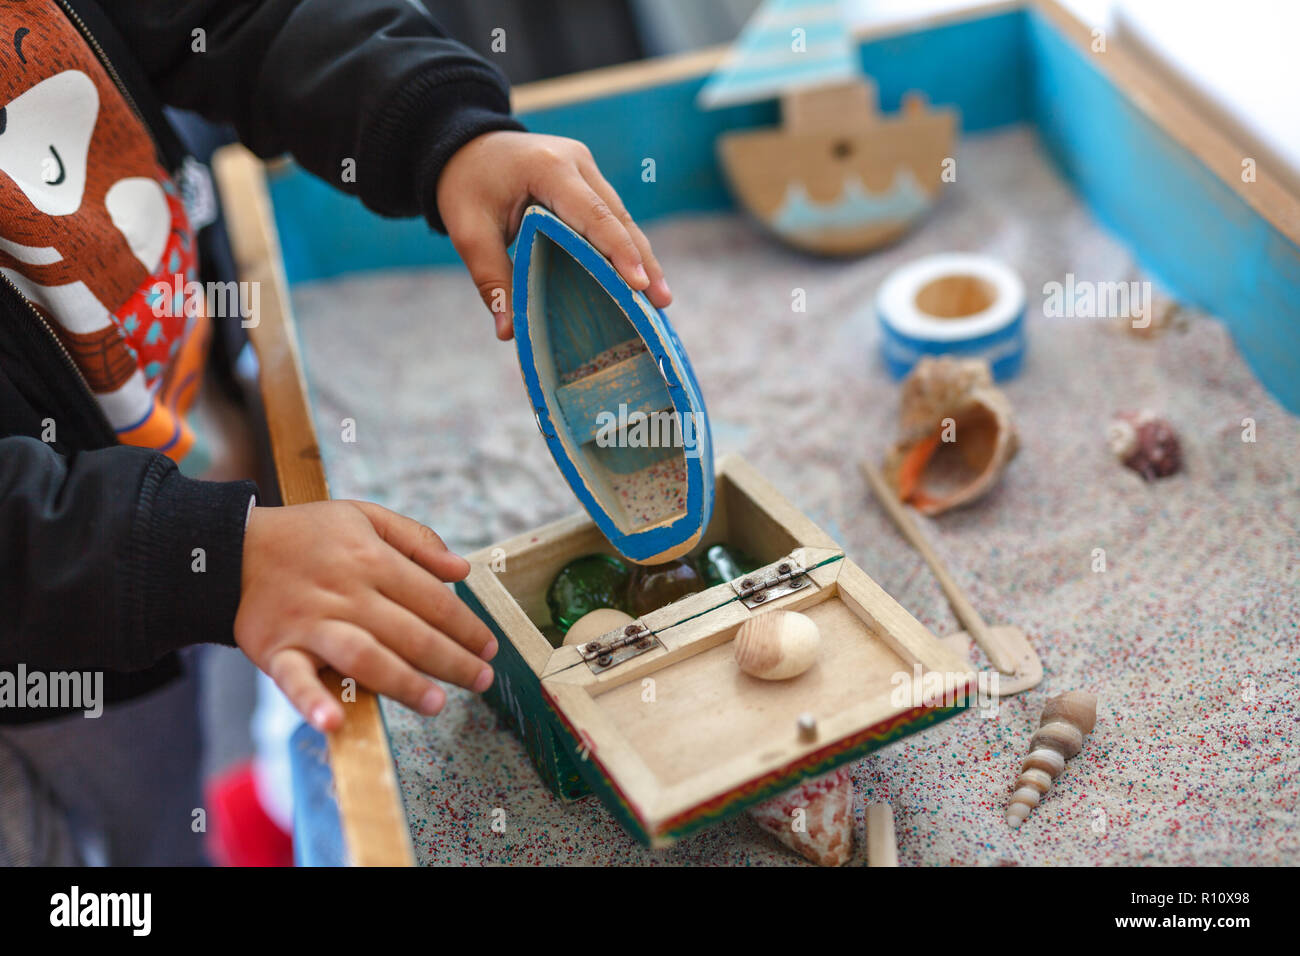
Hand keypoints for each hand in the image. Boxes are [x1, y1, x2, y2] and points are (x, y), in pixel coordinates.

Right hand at [234, 500, 496, 731]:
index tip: (489, 648)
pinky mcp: (277, 650)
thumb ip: (416, 539)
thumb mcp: (362, 515)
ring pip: (366, 657)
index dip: (467, 626)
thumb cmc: (305, 535)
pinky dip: (313, 701)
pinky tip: (334, 723)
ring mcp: (311, 623)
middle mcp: (346, 593)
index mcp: (371, 559)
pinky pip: (295, 680)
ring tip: (436, 703)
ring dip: (403, 683)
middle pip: (410, 632)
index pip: (433, 599)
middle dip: (452, 660)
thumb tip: (461, 569)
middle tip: (482, 681)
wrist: (226, 550)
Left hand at [437, 130, 671, 339]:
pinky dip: (625, 246)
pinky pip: (611, 216)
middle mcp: (576, 162)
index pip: (593, 213)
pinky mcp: (588, 180)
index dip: (619, 250)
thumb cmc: (465, 185)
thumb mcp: (468, 230)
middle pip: (618, 216)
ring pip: (622, 216)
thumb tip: (509, 332)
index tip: (640, 284)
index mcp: (548, 167)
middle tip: (662, 301)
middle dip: (642, 260)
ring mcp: (586, 168)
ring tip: (660, 298)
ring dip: (640, 256)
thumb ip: (490, 278)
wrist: (464, 146)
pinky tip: (638, 278)